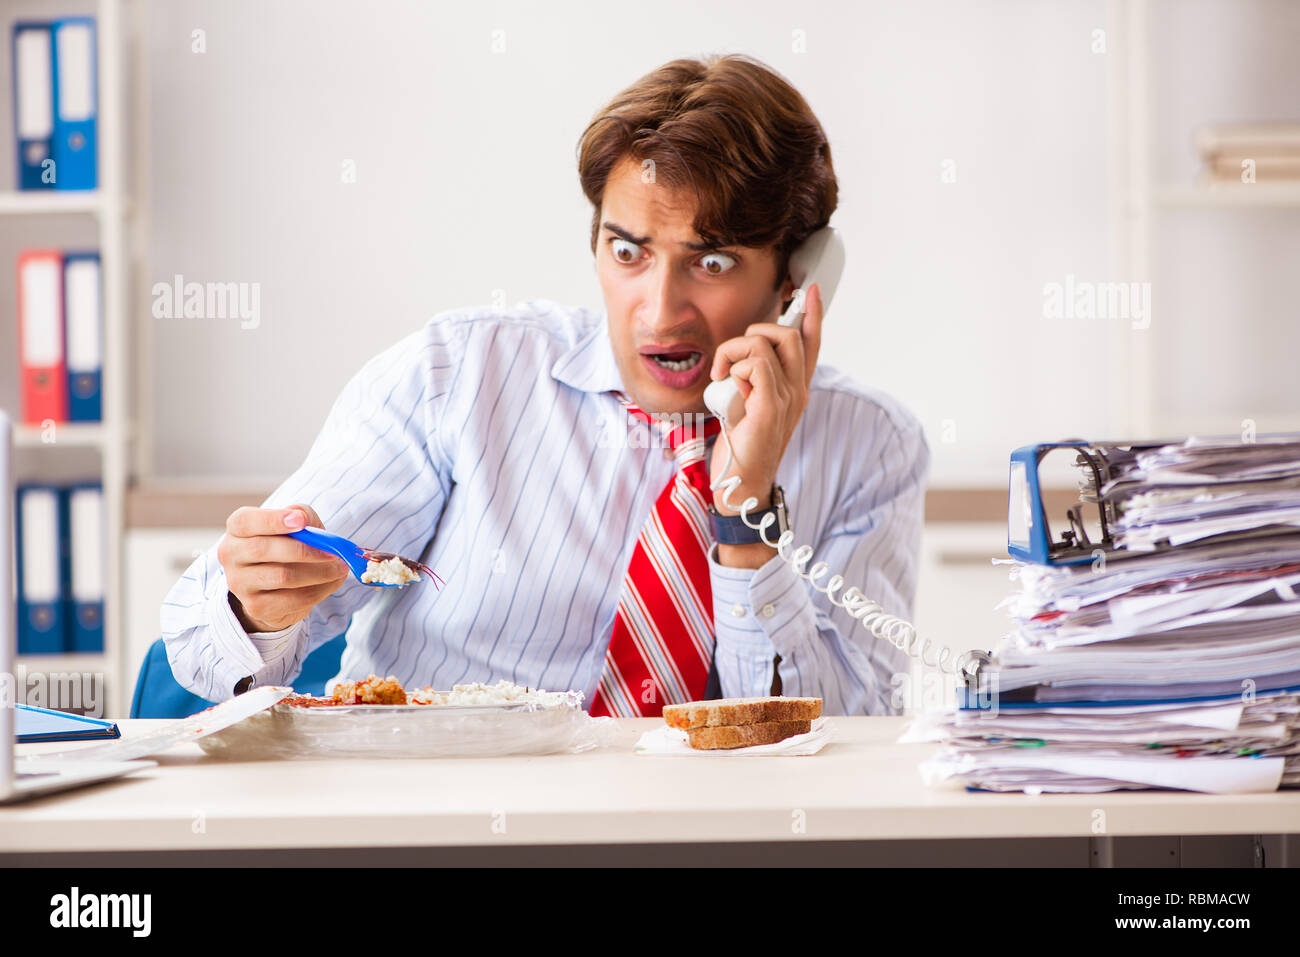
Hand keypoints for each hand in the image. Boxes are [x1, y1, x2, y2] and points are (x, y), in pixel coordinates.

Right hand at [217, 504, 349, 633]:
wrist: (275, 585)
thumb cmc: (286, 544)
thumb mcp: (295, 523)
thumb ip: (301, 515)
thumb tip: (306, 522)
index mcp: (238, 529)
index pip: (246, 522)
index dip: (272, 520)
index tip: (300, 521)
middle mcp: (231, 555)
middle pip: (263, 550)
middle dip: (304, 550)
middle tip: (333, 553)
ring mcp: (240, 583)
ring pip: (282, 577)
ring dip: (318, 573)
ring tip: (340, 568)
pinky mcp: (256, 607)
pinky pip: (292, 599)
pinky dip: (319, 590)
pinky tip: (331, 582)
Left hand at [708, 283, 822, 516]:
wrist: (741, 486)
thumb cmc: (741, 448)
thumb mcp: (749, 406)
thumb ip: (754, 383)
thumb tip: (743, 360)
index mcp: (795, 390)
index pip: (811, 345)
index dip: (812, 315)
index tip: (810, 291)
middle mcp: (797, 392)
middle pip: (787, 334)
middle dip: (752, 332)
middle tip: (729, 361)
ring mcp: (786, 400)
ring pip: (763, 344)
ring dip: (732, 351)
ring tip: (722, 377)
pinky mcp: (770, 408)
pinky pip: (755, 365)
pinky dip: (735, 368)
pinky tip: (727, 388)